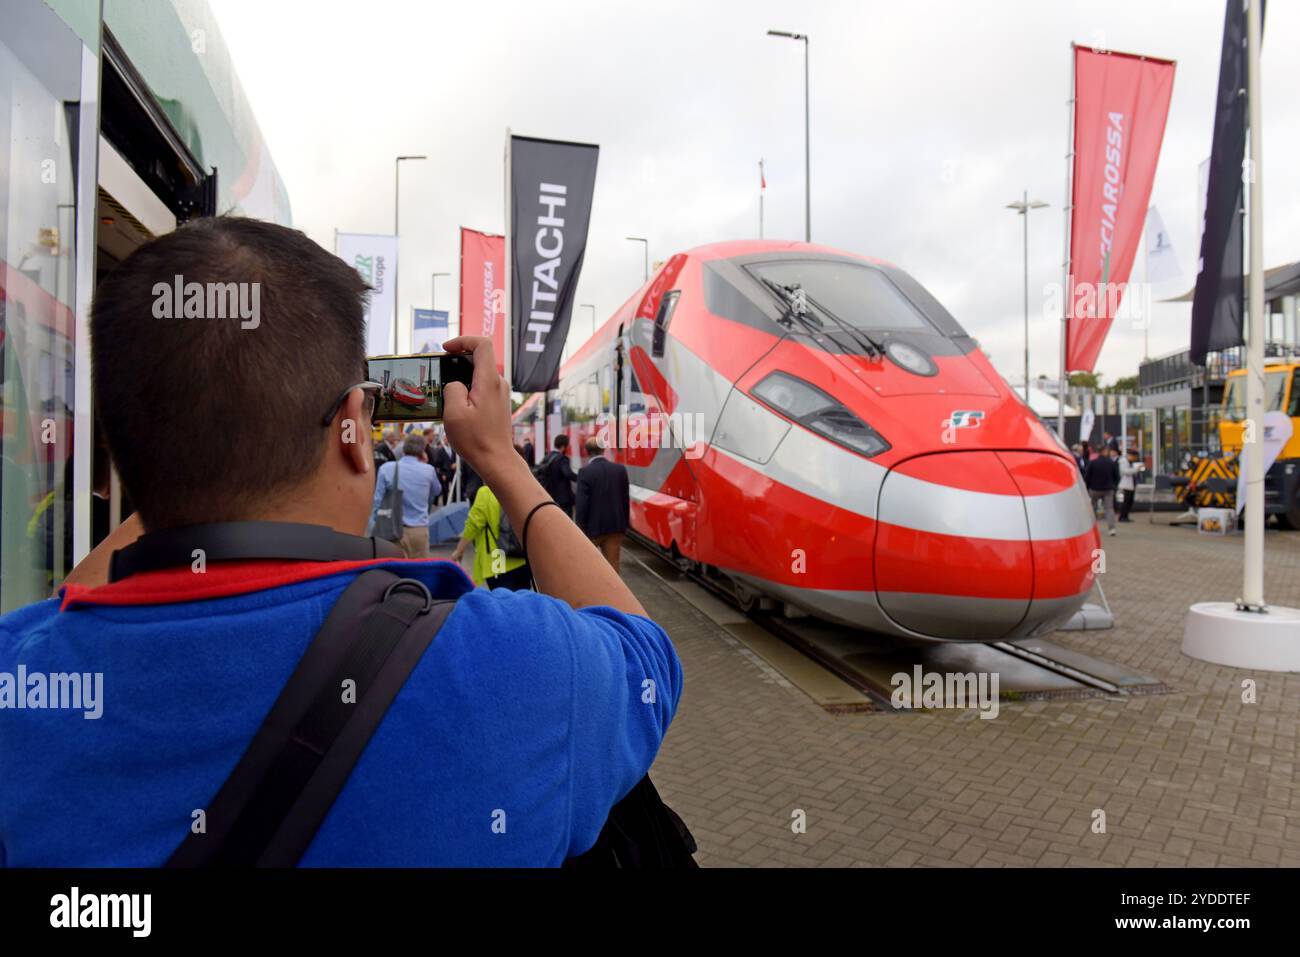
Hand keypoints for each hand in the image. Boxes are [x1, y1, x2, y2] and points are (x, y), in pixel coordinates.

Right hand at [441, 336, 516, 482]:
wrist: (496, 460)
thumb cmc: (475, 439)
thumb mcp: (454, 413)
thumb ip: (452, 389)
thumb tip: (455, 384)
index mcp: (488, 381)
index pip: (482, 344)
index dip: (463, 340)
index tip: (446, 349)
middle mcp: (498, 383)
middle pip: (480, 357)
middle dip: (458, 358)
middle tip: (440, 370)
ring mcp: (500, 393)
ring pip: (480, 373)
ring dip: (462, 375)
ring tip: (445, 389)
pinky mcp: (498, 403)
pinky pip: (482, 386)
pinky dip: (468, 387)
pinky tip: (456, 403)